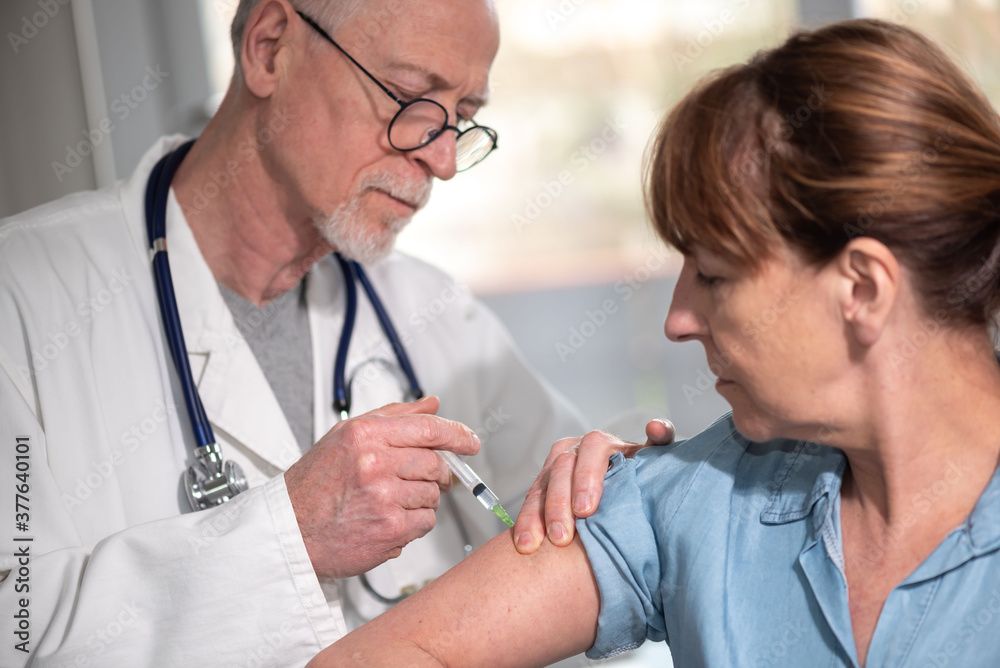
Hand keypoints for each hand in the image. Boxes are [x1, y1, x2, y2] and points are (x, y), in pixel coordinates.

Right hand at [285, 396, 479, 577]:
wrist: (289, 529)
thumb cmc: (315, 484)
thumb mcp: (347, 436)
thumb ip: (395, 416)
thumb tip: (432, 404)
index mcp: (366, 434)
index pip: (428, 428)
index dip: (457, 434)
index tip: (469, 441)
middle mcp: (375, 462)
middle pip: (435, 463)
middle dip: (438, 473)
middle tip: (425, 478)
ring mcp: (384, 497)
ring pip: (433, 495)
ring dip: (421, 500)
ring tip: (392, 501)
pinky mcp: (390, 529)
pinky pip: (425, 522)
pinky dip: (414, 523)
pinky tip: (389, 519)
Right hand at [512, 419, 674, 553]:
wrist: (625, 486)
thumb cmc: (641, 474)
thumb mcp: (654, 458)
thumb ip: (660, 441)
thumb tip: (654, 427)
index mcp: (601, 443)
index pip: (592, 451)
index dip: (586, 479)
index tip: (586, 510)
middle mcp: (573, 451)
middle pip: (561, 470)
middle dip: (559, 504)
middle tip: (562, 535)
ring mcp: (554, 468)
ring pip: (541, 486)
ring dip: (535, 516)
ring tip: (534, 544)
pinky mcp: (542, 487)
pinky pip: (530, 502)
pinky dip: (526, 522)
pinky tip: (525, 544)